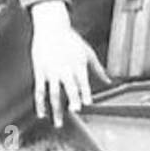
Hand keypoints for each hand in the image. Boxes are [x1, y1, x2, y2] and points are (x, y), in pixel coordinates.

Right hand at [29, 0, 110, 126]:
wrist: (51, 27)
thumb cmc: (71, 40)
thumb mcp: (88, 53)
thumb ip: (98, 69)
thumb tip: (110, 82)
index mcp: (78, 64)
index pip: (82, 81)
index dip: (84, 92)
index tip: (86, 104)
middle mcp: (64, 69)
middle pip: (68, 87)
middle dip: (72, 99)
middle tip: (74, 111)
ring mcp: (51, 71)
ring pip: (53, 93)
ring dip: (56, 109)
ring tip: (58, 123)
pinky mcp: (40, 72)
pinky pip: (39, 91)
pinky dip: (40, 103)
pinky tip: (42, 114)